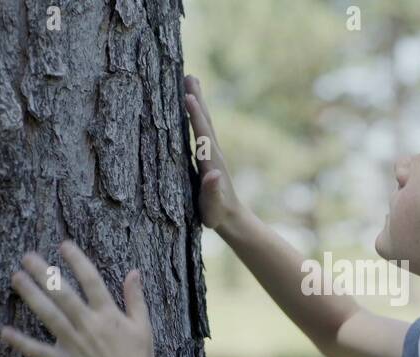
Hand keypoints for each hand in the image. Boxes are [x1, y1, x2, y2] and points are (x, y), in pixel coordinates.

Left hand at [1, 241, 155, 356]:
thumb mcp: (143, 326)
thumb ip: (135, 299)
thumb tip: (134, 273)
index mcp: (108, 314)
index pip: (91, 280)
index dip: (77, 261)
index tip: (63, 245)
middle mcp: (88, 325)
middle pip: (63, 293)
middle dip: (44, 273)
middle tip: (28, 257)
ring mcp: (73, 343)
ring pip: (49, 315)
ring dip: (31, 295)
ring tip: (16, 278)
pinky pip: (39, 352)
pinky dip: (21, 343)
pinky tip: (5, 332)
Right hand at [184, 74, 243, 229]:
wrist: (232, 218)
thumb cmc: (217, 215)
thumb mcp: (213, 207)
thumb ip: (212, 191)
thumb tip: (213, 175)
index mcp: (211, 162)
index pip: (202, 135)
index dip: (195, 116)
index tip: (188, 96)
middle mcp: (213, 153)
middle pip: (205, 121)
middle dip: (197, 99)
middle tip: (190, 75)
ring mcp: (211, 152)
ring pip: (204, 122)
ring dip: (197, 101)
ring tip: (190, 80)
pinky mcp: (208, 155)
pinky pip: (200, 129)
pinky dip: (195, 114)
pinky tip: (190, 106)